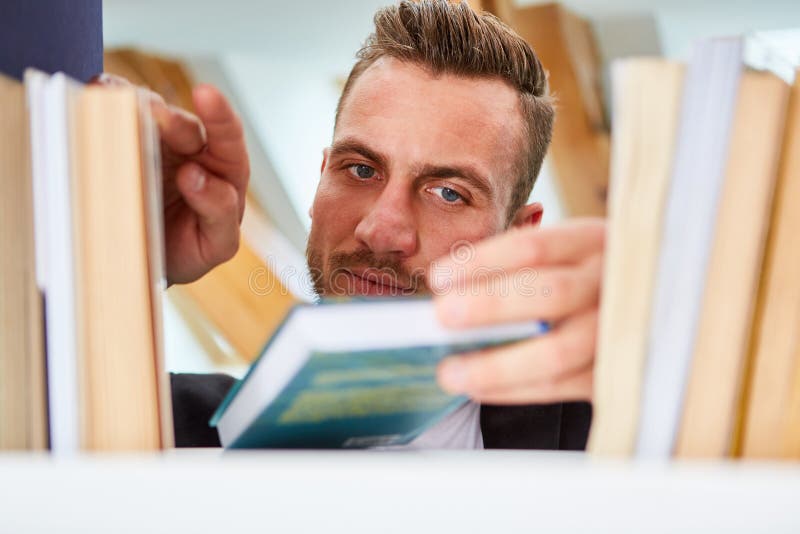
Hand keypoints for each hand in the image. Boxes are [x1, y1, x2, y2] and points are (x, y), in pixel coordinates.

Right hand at [94, 74, 249, 284]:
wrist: (154, 258)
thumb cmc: (192, 246)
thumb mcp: (216, 242)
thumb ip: (219, 213)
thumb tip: (193, 174)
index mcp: (225, 170)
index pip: (229, 140)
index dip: (220, 117)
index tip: (205, 96)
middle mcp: (194, 149)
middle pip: (187, 127)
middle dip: (171, 120)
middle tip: (154, 113)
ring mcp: (158, 143)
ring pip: (150, 115)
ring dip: (134, 108)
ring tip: (114, 100)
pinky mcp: (126, 138)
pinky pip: (120, 114)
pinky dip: (109, 100)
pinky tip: (98, 92)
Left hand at [431, 218, 604, 403]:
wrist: (653, 305)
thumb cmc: (584, 276)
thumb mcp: (565, 252)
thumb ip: (517, 267)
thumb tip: (449, 293)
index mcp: (592, 241)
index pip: (534, 247)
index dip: (483, 262)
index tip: (439, 277)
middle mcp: (611, 283)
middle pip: (550, 293)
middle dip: (489, 306)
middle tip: (442, 316)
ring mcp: (618, 330)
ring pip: (556, 351)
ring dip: (495, 365)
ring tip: (450, 372)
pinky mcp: (615, 371)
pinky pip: (560, 386)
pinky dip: (513, 390)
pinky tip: (478, 387)